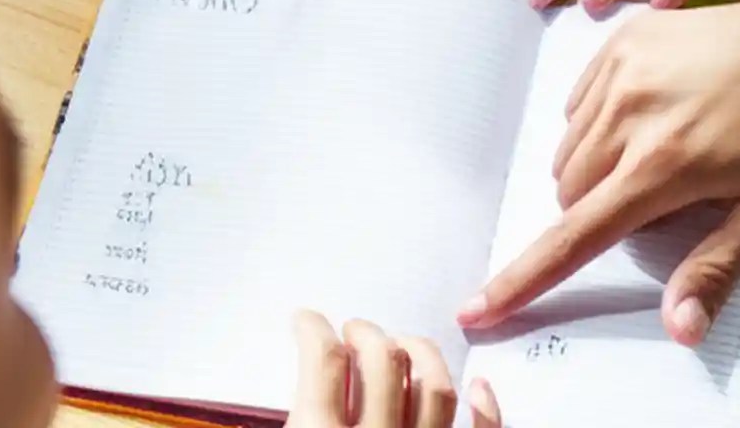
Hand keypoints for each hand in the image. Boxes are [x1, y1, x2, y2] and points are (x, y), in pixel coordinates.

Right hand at [286, 310, 500, 427]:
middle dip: (365, 334)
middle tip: (354, 331)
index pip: (322, 361)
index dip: (312, 330)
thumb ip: (287, 420)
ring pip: (435, 388)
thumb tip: (254, 412)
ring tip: (402, 345)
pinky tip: (478, 386)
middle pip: (381, 360)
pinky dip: (484, 407)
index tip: (308, 321)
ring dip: (420, 355)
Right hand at [458, 0, 739, 343]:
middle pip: (569, 192)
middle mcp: (629, 113)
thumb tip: (679, 328)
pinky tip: (652, 111)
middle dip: (597, 210)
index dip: (523, 280)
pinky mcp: (622, 37)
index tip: (477, 308)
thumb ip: (717, 267)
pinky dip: (600, 121)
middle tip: (660, 196)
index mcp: (665, 165)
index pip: (576, 235)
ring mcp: (622, 68)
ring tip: (662, 148)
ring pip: (570, 147)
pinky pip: (579, 101)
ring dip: (596, 166)